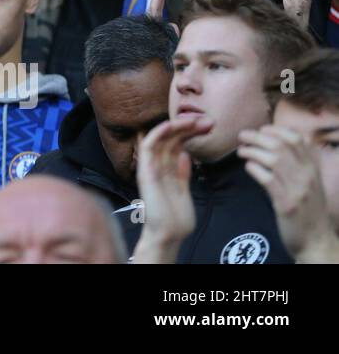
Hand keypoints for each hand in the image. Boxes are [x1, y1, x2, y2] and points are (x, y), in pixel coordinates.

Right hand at [133, 117, 211, 261]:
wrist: (169, 234)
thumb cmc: (176, 217)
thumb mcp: (184, 189)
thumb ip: (182, 172)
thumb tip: (186, 154)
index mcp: (167, 168)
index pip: (177, 142)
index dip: (191, 131)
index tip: (208, 127)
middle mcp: (157, 164)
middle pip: (171, 136)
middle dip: (189, 126)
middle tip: (208, 122)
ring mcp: (150, 166)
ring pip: (160, 136)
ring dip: (178, 125)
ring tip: (197, 121)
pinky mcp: (146, 171)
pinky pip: (148, 146)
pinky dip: (158, 132)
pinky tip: (173, 125)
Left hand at [238, 125, 336, 261]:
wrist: (317, 241)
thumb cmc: (309, 210)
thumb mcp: (309, 183)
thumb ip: (298, 165)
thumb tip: (276, 143)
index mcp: (313, 169)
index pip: (297, 139)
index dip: (277, 130)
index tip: (262, 129)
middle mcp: (307, 176)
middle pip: (281, 145)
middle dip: (258, 136)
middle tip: (242, 135)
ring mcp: (298, 190)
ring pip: (274, 159)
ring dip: (252, 151)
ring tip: (241, 151)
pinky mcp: (286, 204)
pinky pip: (268, 180)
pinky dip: (254, 169)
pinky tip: (248, 167)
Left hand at [282, 0, 312, 32]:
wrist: (289, 48)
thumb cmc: (287, 31)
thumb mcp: (289, 17)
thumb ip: (289, 6)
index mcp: (304, 12)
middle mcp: (303, 15)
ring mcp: (298, 20)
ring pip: (299, 2)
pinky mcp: (292, 25)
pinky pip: (292, 15)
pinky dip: (290, 5)